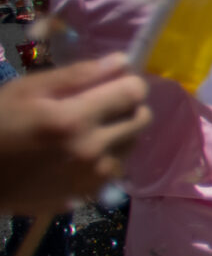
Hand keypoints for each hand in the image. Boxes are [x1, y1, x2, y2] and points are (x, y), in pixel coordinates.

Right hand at [0, 54, 151, 214]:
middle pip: (141, 119)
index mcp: (74, 120)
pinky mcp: (89, 194)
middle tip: (98, 105)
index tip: (112, 83)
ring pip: (132, 143)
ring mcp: (93, 177)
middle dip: (126, 106)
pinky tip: (80, 152)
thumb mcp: (26, 90)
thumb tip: (121, 61)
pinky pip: (117, 167)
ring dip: (118, 132)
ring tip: (85, 130)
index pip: (134, 93)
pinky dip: (107, 156)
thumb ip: (77, 75)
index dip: (126, 82)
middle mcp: (92, 151)